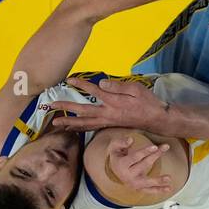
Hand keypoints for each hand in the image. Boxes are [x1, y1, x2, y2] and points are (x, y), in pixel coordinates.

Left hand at [48, 76, 171, 132]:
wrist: (156, 119)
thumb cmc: (148, 102)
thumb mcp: (136, 90)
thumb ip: (118, 86)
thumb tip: (102, 83)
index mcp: (114, 102)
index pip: (94, 92)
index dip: (81, 85)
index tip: (69, 80)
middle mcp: (108, 113)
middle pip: (83, 111)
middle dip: (66, 107)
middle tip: (52, 105)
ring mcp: (108, 121)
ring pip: (85, 123)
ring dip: (69, 122)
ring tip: (56, 122)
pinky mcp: (109, 125)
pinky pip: (91, 127)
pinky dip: (79, 128)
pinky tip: (72, 128)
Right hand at [104, 135, 172, 194]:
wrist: (115, 170)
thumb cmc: (118, 156)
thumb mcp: (114, 146)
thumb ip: (121, 142)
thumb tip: (130, 140)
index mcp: (121, 165)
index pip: (135, 157)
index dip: (145, 151)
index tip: (155, 146)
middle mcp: (127, 176)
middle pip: (144, 165)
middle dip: (155, 155)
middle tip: (165, 147)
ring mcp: (134, 183)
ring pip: (147, 182)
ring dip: (158, 180)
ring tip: (169, 178)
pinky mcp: (139, 188)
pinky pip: (150, 190)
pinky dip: (159, 190)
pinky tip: (168, 188)